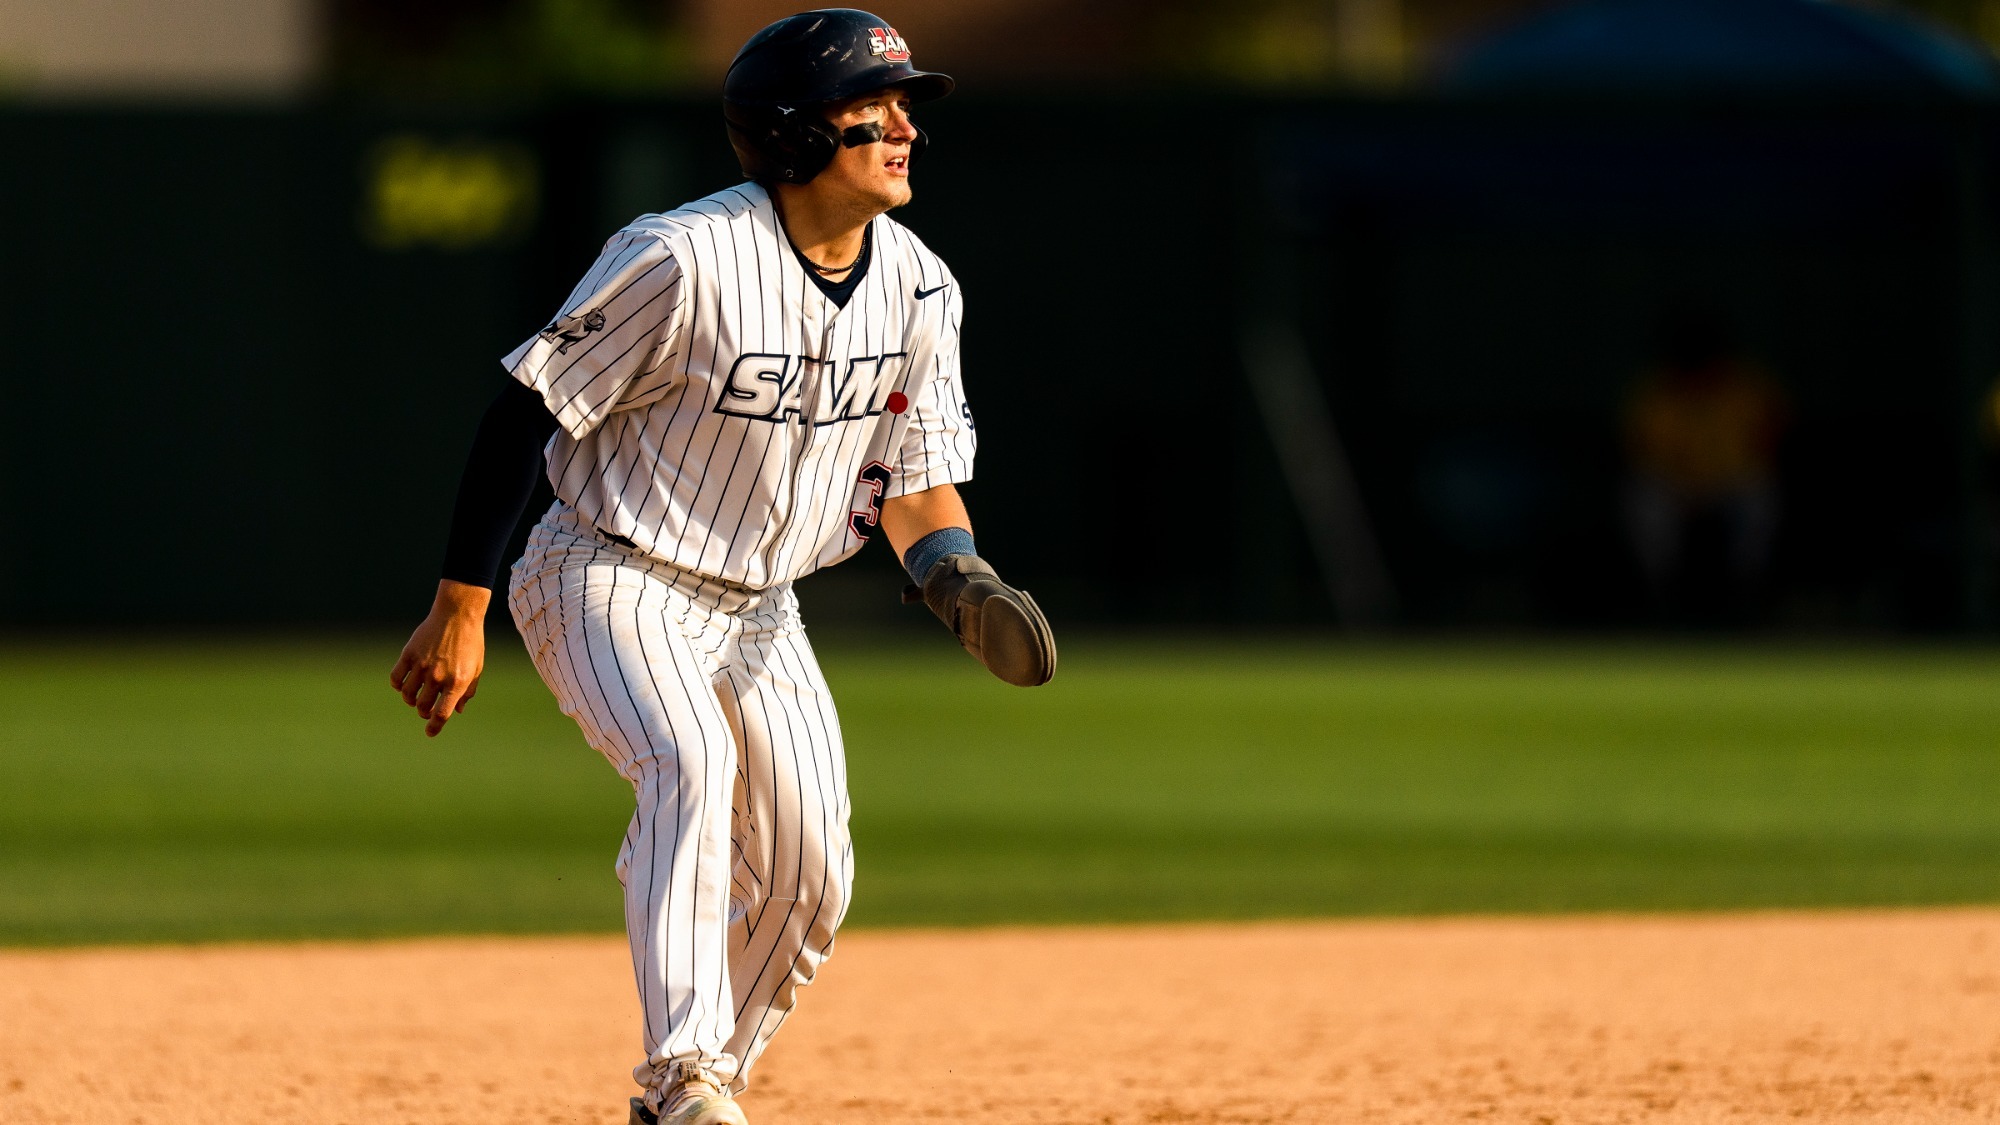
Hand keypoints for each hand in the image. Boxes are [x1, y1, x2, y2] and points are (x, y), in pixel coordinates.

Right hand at [390, 580, 491, 736]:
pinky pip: (396, 679)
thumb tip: (457, 711)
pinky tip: (404, 683)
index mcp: (457, 682)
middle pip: (423, 706)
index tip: (430, 732)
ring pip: (407, 695)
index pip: (442, 713)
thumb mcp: (476, 668)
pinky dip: (398, 685)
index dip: (434, 726)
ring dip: (410, 700)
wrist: (458, 614)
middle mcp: (438, 676)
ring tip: (415, 696)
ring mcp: (422, 665)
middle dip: (424, 711)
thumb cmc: (470, 642)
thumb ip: (467, 691)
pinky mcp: (409, 654)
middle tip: (426, 708)